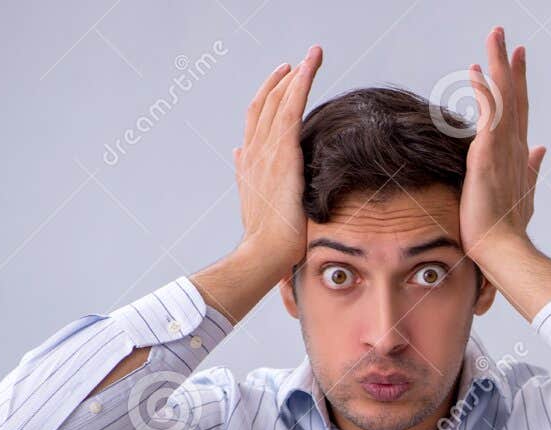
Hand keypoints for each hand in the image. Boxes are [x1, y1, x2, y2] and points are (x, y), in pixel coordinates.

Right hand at [232, 46, 321, 279]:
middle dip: (281, 80)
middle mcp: (254, 152)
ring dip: (295, 75)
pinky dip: (299, 84)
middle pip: (264, 104)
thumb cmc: (267, 239)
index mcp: (249, 162)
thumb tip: (239, 152)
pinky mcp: (282, 155)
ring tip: (311, 56)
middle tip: (298, 62)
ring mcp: (266, 152)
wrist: (264, 253)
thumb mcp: (256, 201)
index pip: (257, 120)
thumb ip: (247, 172)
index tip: (281, 81)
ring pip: (278, 101)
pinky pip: (289, 109)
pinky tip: (308, 67)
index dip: (267, 97)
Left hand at [459, 28, 546, 260]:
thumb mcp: (524, 193)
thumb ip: (532, 168)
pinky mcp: (488, 155)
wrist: (503, 249)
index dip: (518, 83)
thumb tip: (542, 149)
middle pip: (514, 97)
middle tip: (506, 37)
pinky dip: (485, 92)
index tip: (516, 58)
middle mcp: (514, 147)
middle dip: (510, 65)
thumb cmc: (508, 230)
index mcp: (519, 155)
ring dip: (499, 66)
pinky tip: (478, 71)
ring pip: (504, 99)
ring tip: (495, 38)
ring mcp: (503, 150)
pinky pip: (488, 116)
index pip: (519, 111)